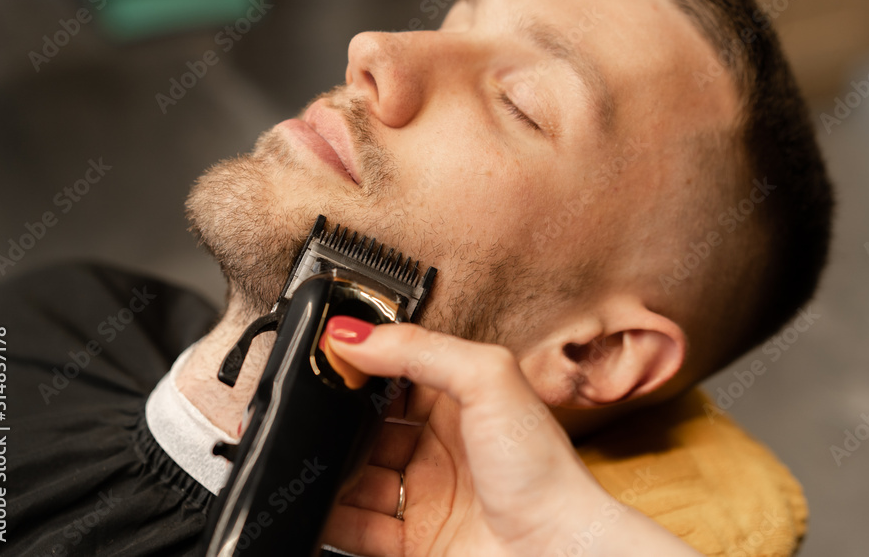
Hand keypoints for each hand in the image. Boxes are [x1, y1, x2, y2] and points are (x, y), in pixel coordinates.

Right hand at [321, 321, 701, 556]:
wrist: (559, 552)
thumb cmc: (545, 472)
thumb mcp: (489, 380)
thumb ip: (421, 348)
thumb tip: (356, 334)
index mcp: (463, 402)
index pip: (397, 375)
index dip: (362, 367)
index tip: (328, 358)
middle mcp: (442, 449)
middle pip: (370, 430)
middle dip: (338, 424)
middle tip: (309, 413)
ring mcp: (427, 497)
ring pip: (357, 479)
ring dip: (331, 471)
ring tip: (309, 460)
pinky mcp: (414, 543)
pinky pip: (357, 527)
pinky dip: (332, 518)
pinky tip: (320, 504)